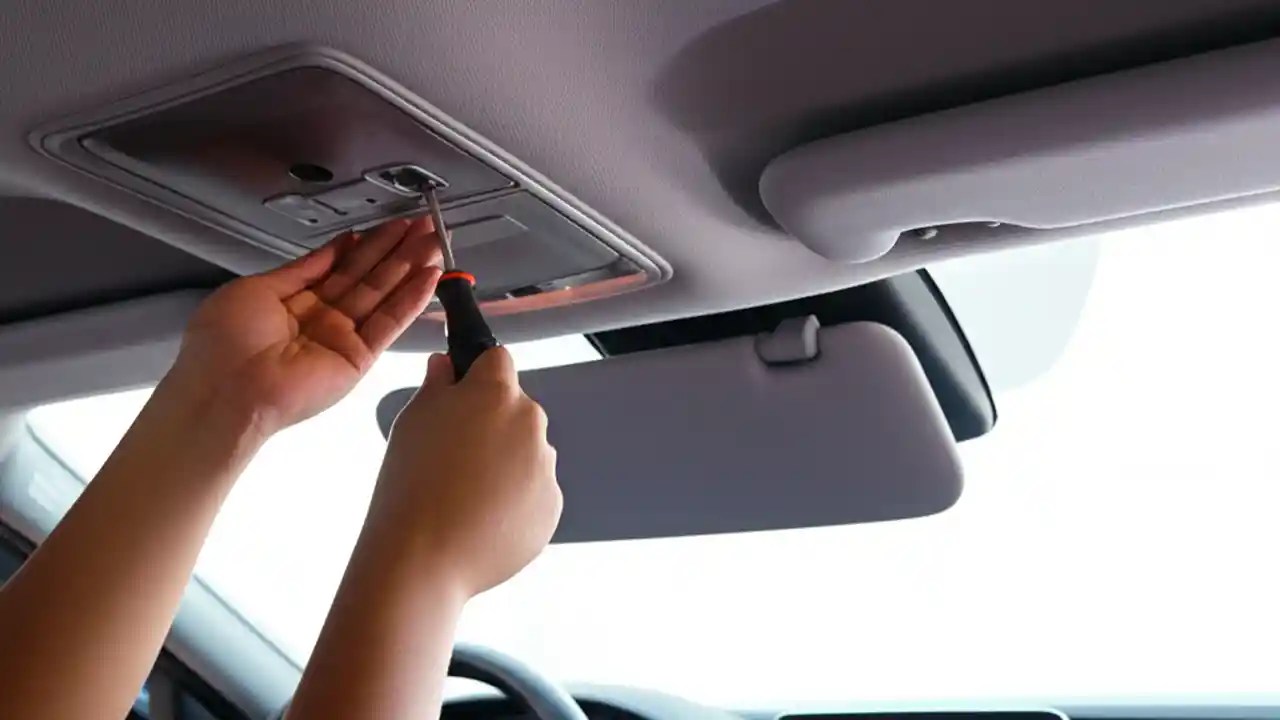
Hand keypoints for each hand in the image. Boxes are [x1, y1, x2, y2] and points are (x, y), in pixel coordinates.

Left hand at [170, 217, 441, 434]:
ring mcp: (343, 339)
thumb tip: (337, 246)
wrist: (225, 390)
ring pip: (383, 296)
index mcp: (295, 301)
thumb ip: (304, 268)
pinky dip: (411, 300)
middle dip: (397, 249)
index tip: (393, 224)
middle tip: (425, 225)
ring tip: (436, 241)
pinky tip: (430, 277)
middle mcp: (323, 320)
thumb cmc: (225, 343)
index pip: (341, 266)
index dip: (368, 244)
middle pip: (368, 277)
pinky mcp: (358, 359)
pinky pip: (389, 324)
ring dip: (411, 267)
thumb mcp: (258, 288)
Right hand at [374, 349, 561, 597]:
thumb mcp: (412, 421)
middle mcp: (531, 423)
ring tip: (465, 495)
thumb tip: (447, 365)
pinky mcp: (552, 506)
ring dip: (506, 464)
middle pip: (516, 410)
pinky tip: (481, 519)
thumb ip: (437, 385)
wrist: (424, 556)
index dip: (477, 374)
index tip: (461, 393)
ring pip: (527, 453)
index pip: (497, 359)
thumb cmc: (411, 484)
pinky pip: (535, 493)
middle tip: (454, 456)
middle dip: (492, 424)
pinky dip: (515, 501)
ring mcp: (546, 467)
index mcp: (496, 393)